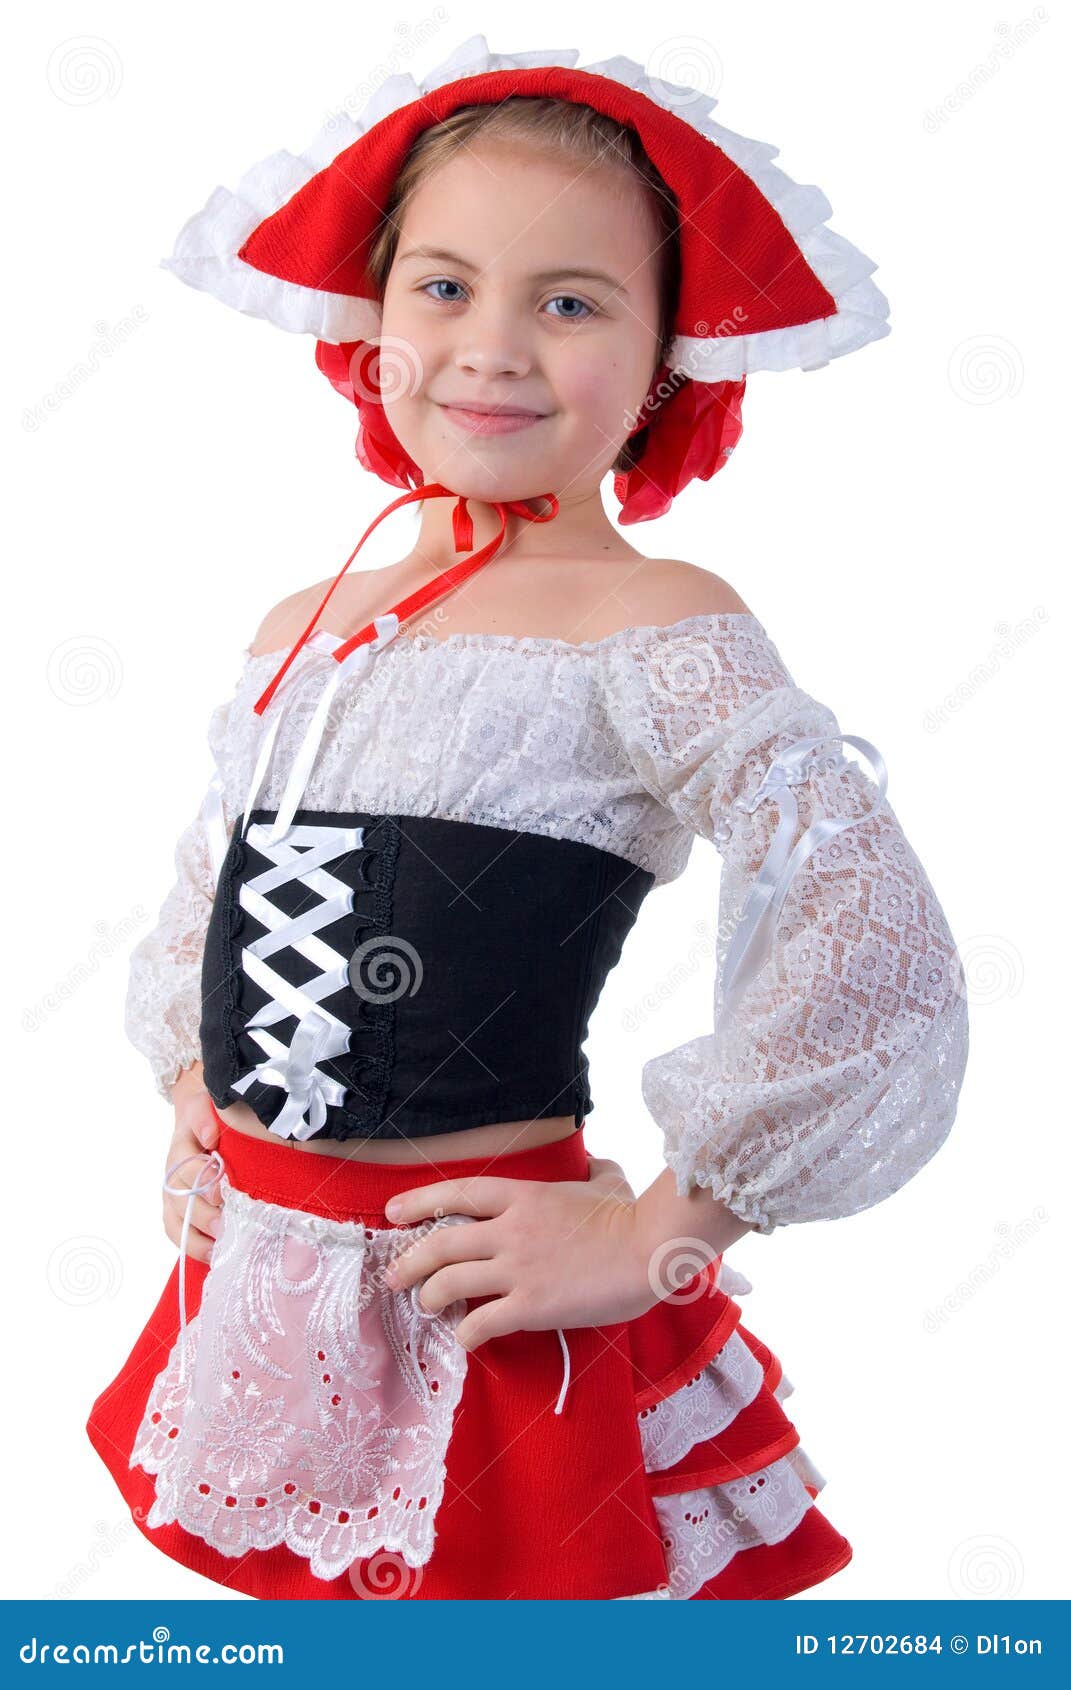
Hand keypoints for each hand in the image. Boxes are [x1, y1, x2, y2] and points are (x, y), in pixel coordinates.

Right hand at [162, 1067, 223, 1265]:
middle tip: (224, 1226)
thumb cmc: (208, 1117)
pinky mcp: (176, 1211)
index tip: (220, 1194)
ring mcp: (172, 1195)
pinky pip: (176, 1234)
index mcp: (181, 1148)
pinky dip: (192, 1247)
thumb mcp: (205, 1106)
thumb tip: (210, 1136)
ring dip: (196, 1238)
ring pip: (175, 1222)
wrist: (198, 1122)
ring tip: (219, 1249)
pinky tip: (213, 1256)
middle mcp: (172, 1174)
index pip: (185, 1167)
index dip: (201, 1181)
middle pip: (180, 1200)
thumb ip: (204, 1116)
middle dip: (202, 1216)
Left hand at [381, 1156, 659, 1349]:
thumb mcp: (607, 1180)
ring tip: (425, 1306)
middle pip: (441, 1242)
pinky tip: (464, 1338)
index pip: (458, 1193)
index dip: (419, 1201)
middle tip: (392, 1276)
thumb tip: (594, 1162)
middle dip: (409, 1261)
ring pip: (451, 1282)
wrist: (649, 1250)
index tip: (392, 1212)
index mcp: (523, 1196)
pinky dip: (466, 1332)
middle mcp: (510, 1229)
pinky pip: (482, 1322)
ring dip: (430, 1296)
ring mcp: (517, 1268)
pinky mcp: (530, 1305)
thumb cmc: (631, 1214)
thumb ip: (591, 1171)